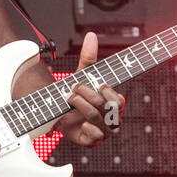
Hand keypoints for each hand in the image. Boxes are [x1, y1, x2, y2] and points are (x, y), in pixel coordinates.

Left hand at [60, 31, 124, 147]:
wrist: (57, 114)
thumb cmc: (75, 94)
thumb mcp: (82, 75)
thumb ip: (88, 58)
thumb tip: (91, 35)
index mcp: (113, 103)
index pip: (120, 99)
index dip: (108, 91)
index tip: (96, 83)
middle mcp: (111, 118)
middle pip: (108, 107)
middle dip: (88, 94)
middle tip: (73, 87)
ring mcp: (103, 131)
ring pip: (99, 119)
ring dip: (81, 105)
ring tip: (69, 98)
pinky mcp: (92, 141)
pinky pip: (96, 137)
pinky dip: (87, 128)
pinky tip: (78, 122)